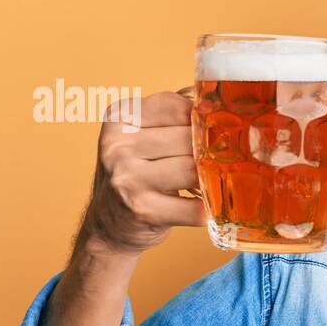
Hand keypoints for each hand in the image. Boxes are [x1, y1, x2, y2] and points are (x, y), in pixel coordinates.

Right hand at [80, 90, 206, 254]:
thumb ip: (172, 116)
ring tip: (212, 180)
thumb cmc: (135, 172)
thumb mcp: (141, 135)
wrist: (106, 223)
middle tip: (220, 160)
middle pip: (187, 138)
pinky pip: (193, 207)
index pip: (176, 106)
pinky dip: (208, 208)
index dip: (201, 120)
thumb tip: (218, 102)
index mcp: (119, 117)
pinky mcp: (142, 210)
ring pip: (192, 168)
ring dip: (209, 178)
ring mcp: (127, 179)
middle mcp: (117, 145)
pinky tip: (207, 205)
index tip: (211, 132)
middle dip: (208, 151)